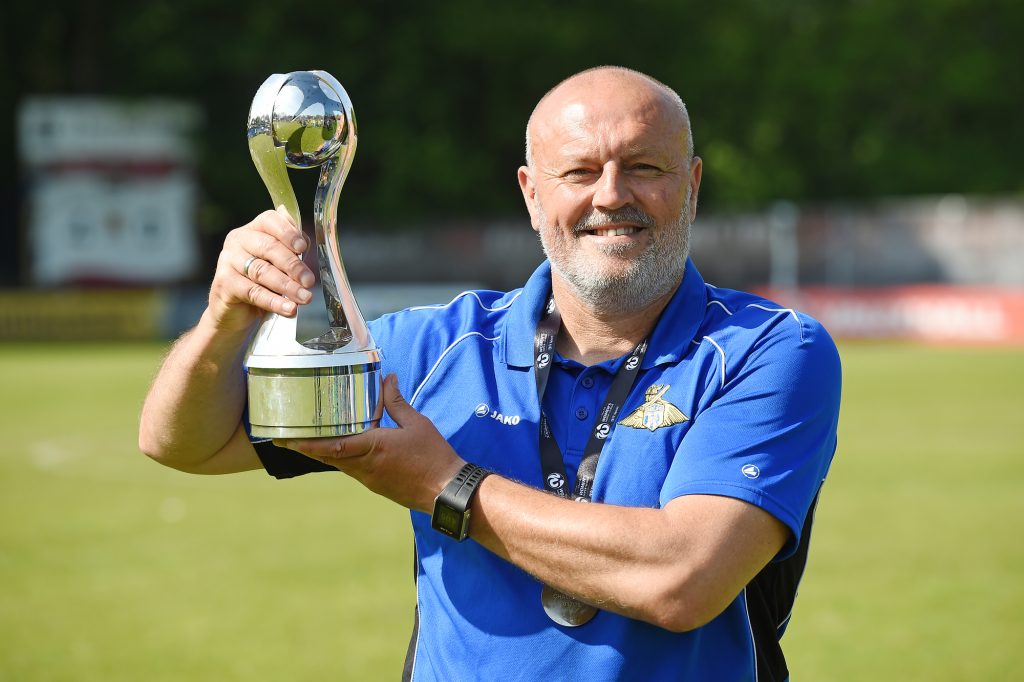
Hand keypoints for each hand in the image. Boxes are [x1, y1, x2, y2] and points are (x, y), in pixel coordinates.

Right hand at [207, 206, 316, 333]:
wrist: (236, 311)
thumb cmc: (263, 283)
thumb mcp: (279, 265)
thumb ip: (292, 250)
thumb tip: (306, 242)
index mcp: (254, 229)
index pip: (270, 221)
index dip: (288, 233)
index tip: (303, 248)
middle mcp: (238, 240)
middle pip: (269, 247)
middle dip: (293, 265)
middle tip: (309, 281)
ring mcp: (228, 260)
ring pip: (262, 271)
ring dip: (287, 286)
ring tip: (305, 298)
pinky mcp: (224, 283)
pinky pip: (253, 292)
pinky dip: (274, 302)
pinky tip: (290, 309)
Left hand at [275, 375, 466, 512]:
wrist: (447, 491)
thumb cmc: (434, 456)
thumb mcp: (417, 424)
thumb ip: (397, 402)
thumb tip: (388, 379)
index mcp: (373, 448)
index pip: (332, 447)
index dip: (307, 443)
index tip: (286, 439)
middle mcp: (366, 467)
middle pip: (328, 457)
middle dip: (305, 447)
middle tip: (284, 437)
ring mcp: (369, 479)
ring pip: (338, 464)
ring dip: (321, 453)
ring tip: (306, 440)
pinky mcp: (376, 486)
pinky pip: (351, 470)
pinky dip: (339, 459)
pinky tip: (339, 449)